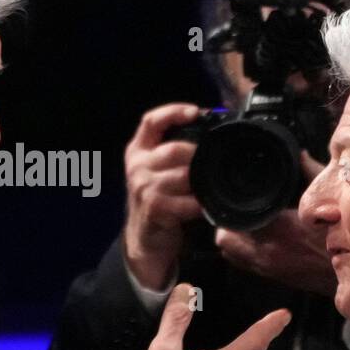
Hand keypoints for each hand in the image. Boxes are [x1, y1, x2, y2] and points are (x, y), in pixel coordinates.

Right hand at [122, 103, 202, 289]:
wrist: (144, 237)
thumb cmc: (158, 198)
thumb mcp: (157, 169)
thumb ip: (175, 150)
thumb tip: (210, 127)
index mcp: (138, 150)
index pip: (151, 121)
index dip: (173, 112)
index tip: (195, 112)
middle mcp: (137, 166)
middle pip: (174, 149)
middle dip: (198, 156)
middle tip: (213, 163)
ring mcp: (143, 188)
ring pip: (184, 175)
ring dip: (201, 182)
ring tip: (209, 186)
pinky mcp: (155, 208)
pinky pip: (188, 201)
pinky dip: (201, 204)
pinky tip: (204, 206)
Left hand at [214, 152, 335, 296]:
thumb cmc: (347, 237)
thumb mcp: (332, 196)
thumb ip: (311, 172)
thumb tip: (299, 154)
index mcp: (278, 230)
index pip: (235, 221)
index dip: (230, 209)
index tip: (236, 197)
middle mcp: (268, 253)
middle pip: (225, 240)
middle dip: (228, 224)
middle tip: (238, 211)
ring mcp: (270, 268)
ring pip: (233, 254)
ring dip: (235, 239)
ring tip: (248, 224)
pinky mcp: (276, 277)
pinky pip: (247, 264)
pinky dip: (247, 252)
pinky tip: (261, 239)